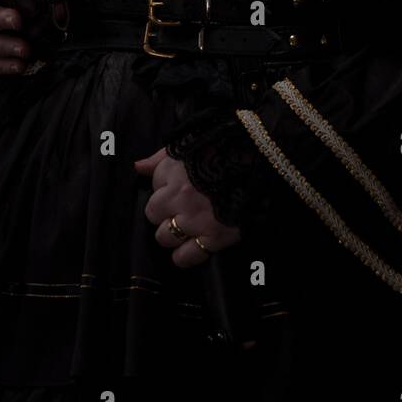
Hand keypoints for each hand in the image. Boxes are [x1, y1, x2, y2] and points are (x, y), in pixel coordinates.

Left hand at [135, 148, 240, 267]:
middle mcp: (180, 196)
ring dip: (172, 233)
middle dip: (164, 211)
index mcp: (174, 171)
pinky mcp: (214, 236)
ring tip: (186, 226)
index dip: (165, 186)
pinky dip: (185, 255)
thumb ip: (161, 156)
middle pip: (153, 214)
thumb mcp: (191, 143)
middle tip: (180, 207)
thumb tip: (138, 167)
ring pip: (164, 237)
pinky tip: (191, 247)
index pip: (153, 185)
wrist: (264, 159)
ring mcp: (195, 219)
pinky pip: (185, 257)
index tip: (178, 185)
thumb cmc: (228, 148)